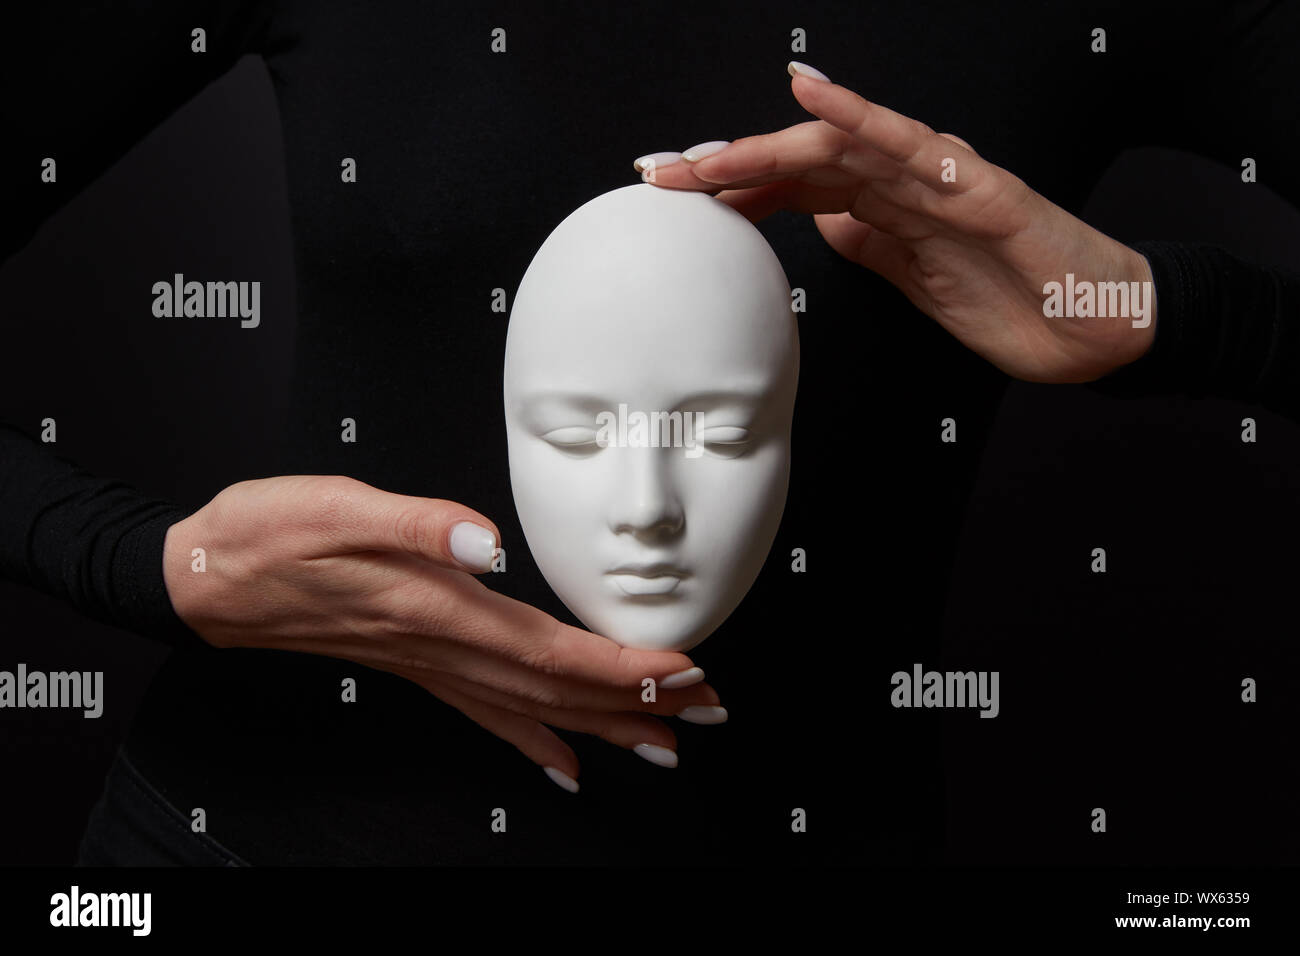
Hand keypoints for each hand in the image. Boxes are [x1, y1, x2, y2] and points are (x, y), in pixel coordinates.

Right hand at [162, 475, 723, 789]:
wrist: (206, 577)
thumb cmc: (266, 533)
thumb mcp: (333, 506)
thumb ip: (415, 522)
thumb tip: (484, 541)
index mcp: (435, 605)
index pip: (550, 651)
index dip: (621, 667)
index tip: (683, 673)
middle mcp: (440, 646)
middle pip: (557, 690)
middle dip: (639, 703)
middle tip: (705, 713)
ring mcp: (428, 663)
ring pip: (532, 708)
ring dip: (604, 725)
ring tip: (664, 743)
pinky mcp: (413, 662)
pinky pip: (486, 715)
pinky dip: (534, 740)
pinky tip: (565, 762)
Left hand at [636, 62, 1155, 383]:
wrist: (1096, 329)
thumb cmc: (1016, 302)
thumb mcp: (917, 282)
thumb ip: (873, 245)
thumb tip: (823, 224)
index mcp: (888, 206)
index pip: (797, 184)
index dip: (735, 186)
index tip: (676, 201)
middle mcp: (906, 181)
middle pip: (800, 159)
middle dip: (726, 166)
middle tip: (660, 177)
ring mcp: (939, 179)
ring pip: (838, 146)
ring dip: (763, 145)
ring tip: (702, 155)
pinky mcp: (977, 188)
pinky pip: (907, 145)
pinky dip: (857, 115)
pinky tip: (810, 93)